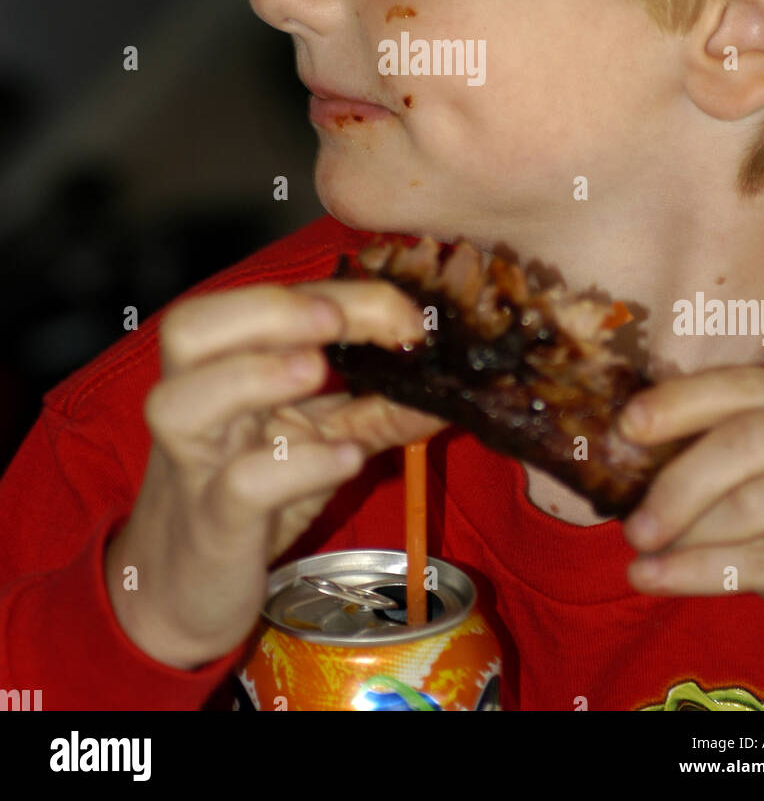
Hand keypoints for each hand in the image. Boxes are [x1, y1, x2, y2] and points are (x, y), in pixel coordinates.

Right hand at [104, 280, 443, 669]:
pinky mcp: (214, 527)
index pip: (264, 305)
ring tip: (316, 368)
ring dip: (253, 374)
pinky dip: (295, 465)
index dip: (336, 295)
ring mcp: (199, 466)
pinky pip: (240, 485)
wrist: (187, 593)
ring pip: (183, 400)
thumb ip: (382, 408)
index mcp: (225, 368)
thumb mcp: (322, 442)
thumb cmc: (254, 499)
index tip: (404, 313)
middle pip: (189, 328)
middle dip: (268, 310)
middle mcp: (199, 405)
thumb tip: (454, 382)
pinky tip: (346, 458)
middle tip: (334, 319)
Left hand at [618, 366, 763, 671]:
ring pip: (752, 504)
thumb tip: (637, 471)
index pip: (744, 386)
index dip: (681, 400)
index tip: (627, 424)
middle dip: (679, 480)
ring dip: (685, 533)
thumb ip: (731, 467)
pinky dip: (701, 571)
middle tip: (632, 521)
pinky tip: (659, 578)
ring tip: (639, 555)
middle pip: (746, 440)